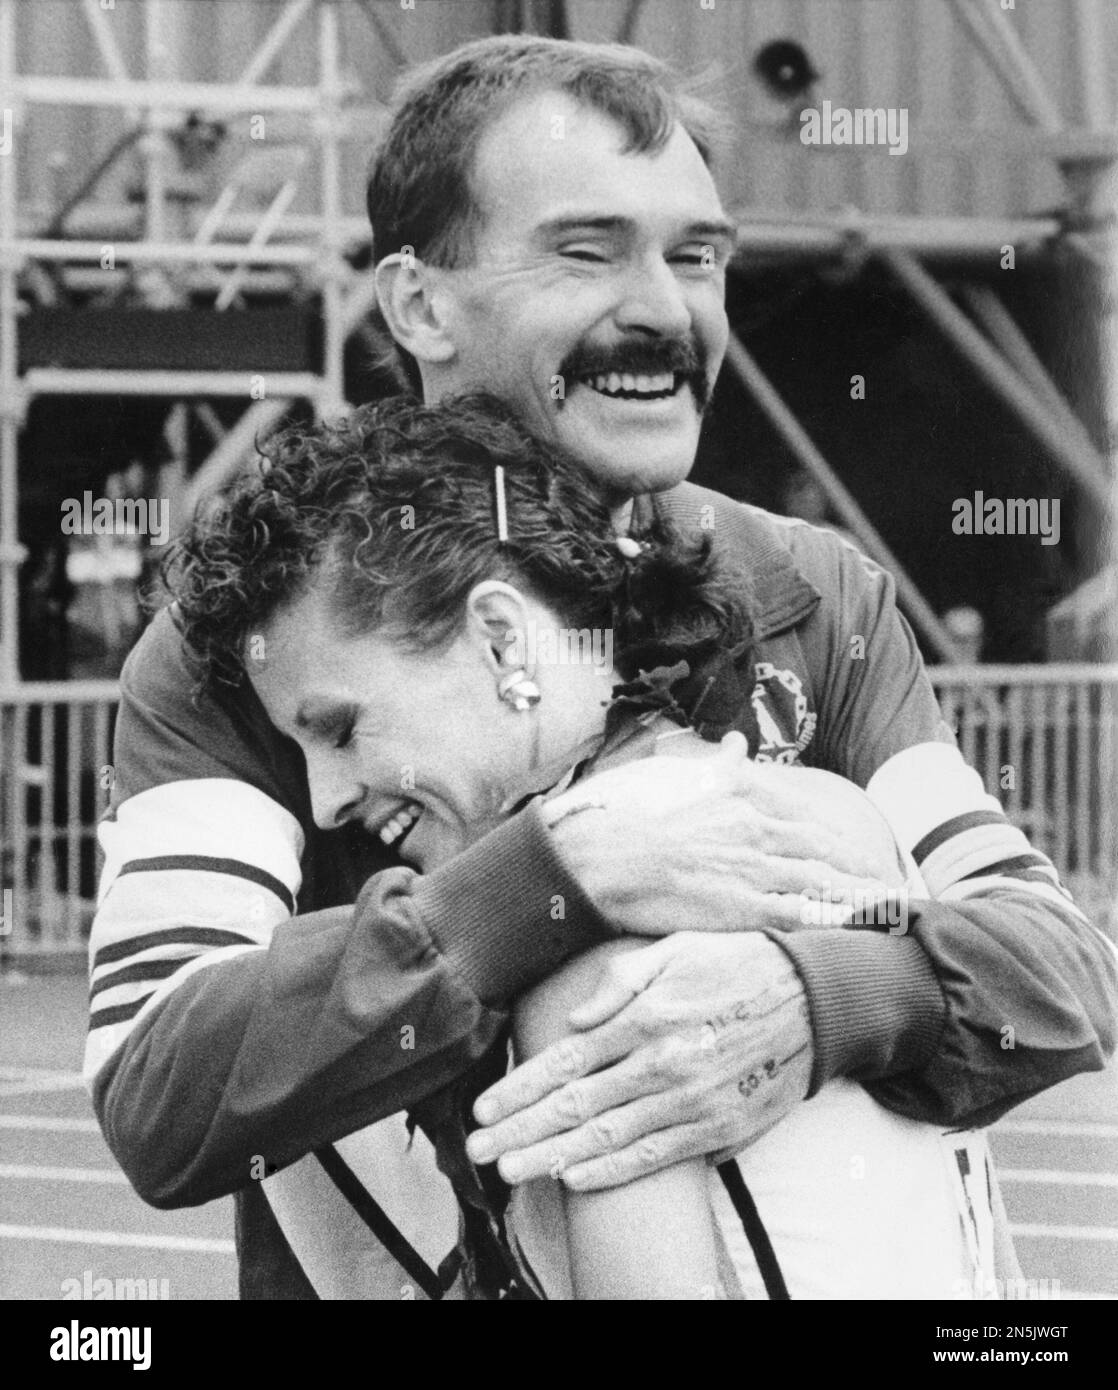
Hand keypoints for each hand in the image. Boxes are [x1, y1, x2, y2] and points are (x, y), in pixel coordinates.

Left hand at [466, 932, 812, 1188]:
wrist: (814, 1001)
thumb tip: (574, 1020)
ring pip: (607, 1139)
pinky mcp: (718, 1128)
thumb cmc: (736, 965)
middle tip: (479, 1153)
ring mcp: (690, 1101)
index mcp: (645, 1016)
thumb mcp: (675, 949)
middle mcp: (661, 1062)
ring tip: (512, 1173)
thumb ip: (620, 981)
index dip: (520, 1088)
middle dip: (521, 1132)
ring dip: (552, 1159)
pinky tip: (574, 1179)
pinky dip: (611, 1172)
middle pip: (576, 1106)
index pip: (566, 1060)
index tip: (483, 1109)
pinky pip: (654, 1157)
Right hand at [546, 731, 902, 934]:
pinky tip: (861, 931)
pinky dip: (838, 921)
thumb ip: (717, 764)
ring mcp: (753, 867)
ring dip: (864, 897)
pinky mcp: (743, 905)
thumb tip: (736, 743)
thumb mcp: (680, 778)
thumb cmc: (634, 820)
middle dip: (865, 869)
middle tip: (893, 884)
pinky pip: (804, 915)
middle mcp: (758, 827)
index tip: (865, 853)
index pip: (808, 817)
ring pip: (825, 882)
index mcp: (745, 796)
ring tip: (894, 910)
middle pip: (827, 850)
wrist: (603, 859)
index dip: (843, 838)